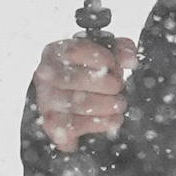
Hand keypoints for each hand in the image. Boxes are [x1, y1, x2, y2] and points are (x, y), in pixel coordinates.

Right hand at [31, 33, 135, 149]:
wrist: (62, 106)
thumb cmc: (83, 76)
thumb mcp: (100, 56)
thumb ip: (118, 50)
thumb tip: (130, 58)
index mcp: (55, 53)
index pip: (75, 51)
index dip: (102, 58)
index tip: (116, 66)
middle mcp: (46, 76)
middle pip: (78, 79)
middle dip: (107, 84)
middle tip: (119, 88)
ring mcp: (46, 100)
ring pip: (78, 103)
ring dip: (107, 104)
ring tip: (120, 104)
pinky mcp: (52, 124)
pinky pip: (76, 124)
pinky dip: (100, 123)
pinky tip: (114, 119)